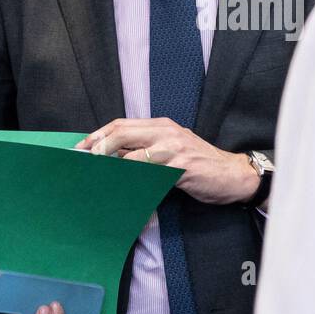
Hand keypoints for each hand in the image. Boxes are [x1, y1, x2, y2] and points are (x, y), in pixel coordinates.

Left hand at [75, 118, 260, 204]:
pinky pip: (151, 173)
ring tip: (98, 175)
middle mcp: (166, 132)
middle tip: (83, 161)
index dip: (98, 135)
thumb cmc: (201, 164)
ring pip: (133, 153)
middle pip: (122, 133)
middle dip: (98, 147)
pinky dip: (134, 181)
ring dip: (112, 165)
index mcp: (162, 126)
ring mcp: (174, 149)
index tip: (81, 148)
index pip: (121, 124)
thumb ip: (146, 150)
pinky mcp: (182, 167)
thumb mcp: (172, 150)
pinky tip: (123, 188)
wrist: (233, 175)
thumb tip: (114, 157)